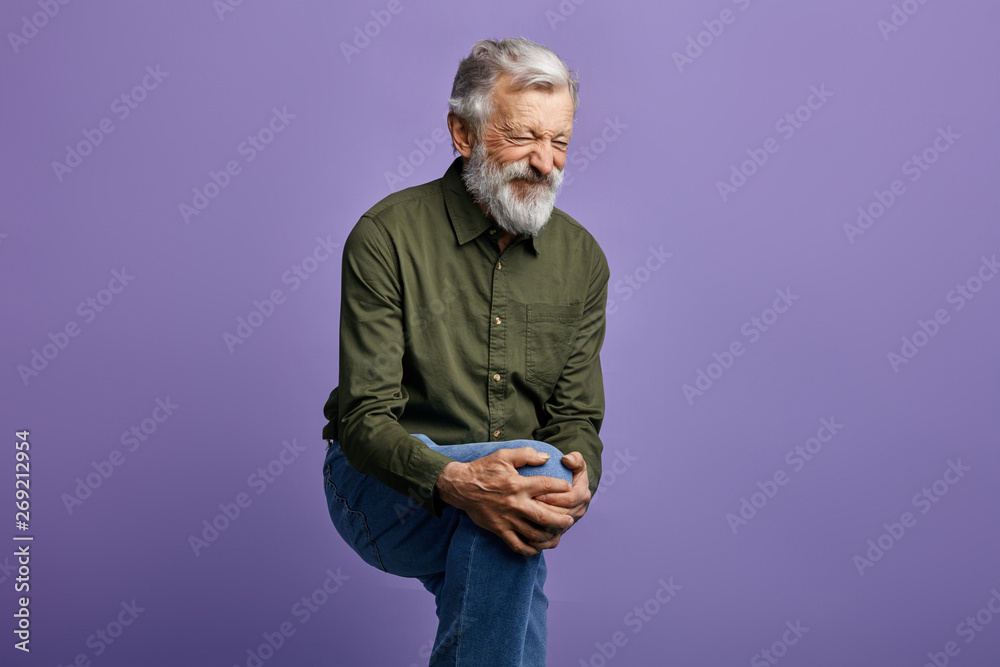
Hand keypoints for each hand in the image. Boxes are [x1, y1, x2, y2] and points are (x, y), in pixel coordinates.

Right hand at [435, 447, 573, 555]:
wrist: (461, 486)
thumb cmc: (483, 470)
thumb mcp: (504, 456)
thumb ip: (526, 454)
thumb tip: (546, 457)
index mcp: (518, 484)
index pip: (547, 486)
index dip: (562, 487)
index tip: (568, 488)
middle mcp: (514, 503)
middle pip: (544, 516)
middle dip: (561, 520)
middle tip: (570, 519)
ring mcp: (507, 519)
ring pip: (533, 534)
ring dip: (549, 536)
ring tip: (559, 534)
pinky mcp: (499, 530)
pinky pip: (517, 545)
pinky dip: (530, 549)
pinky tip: (538, 547)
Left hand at [530, 452, 590, 549]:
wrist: (569, 489)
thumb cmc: (569, 472)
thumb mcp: (574, 462)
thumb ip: (574, 459)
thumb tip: (567, 459)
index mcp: (583, 494)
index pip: (570, 498)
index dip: (553, 496)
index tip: (536, 493)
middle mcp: (579, 510)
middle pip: (562, 516)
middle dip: (544, 511)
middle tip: (526, 506)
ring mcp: (570, 523)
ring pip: (555, 530)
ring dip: (540, 525)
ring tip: (522, 518)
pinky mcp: (560, 532)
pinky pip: (551, 541)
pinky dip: (539, 540)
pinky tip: (525, 534)